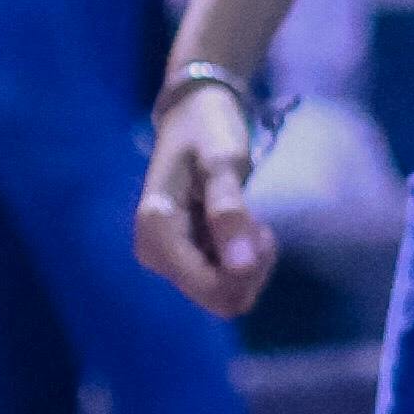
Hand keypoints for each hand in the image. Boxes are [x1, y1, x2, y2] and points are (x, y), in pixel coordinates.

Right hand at [134, 74, 275, 318]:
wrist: (194, 116)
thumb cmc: (208, 130)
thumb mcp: (223, 162)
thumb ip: (230, 211)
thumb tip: (241, 268)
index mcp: (156, 230)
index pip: (211, 289)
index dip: (248, 268)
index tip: (258, 227)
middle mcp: (155, 254)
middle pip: (220, 298)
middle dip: (250, 266)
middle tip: (256, 222)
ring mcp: (168, 260)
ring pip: (226, 293)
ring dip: (249, 261)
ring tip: (249, 219)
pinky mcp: (182, 260)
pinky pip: (224, 281)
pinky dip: (243, 258)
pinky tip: (242, 227)